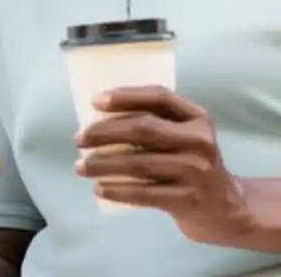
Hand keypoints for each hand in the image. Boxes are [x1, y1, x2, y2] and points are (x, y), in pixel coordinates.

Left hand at [76, 86, 249, 244]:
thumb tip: (97, 118)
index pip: (159, 97)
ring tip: (80, 166)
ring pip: (138, 162)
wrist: (226, 208)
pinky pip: (144, 192)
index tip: (94, 101)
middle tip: (78, 140)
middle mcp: (200, 141)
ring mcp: (196, 171)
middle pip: (143, 128)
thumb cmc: (190, 164)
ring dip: (102, 164)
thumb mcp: (184, 137)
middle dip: (104, 132)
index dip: (125, 96)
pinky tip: (98, 188)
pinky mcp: (188, 199)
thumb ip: (154, 123)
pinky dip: (117, 190)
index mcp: (198, 118)